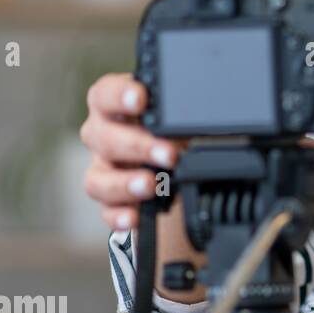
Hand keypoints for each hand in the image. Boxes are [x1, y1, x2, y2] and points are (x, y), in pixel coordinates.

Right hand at [80, 73, 185, 231]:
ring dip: (126, 184)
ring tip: (151, 185)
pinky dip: (120, 215)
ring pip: (98, 179)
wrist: (173, 160)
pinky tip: (135, 218)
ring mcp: (103, 169)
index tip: (140, 98)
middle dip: (138, 146)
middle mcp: (102, 136)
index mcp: (115, 106)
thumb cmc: (172, 129)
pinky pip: (106, 210)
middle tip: (168, 154)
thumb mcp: (179, 114)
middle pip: (103, 138)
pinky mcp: (109, 199)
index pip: (105, 94)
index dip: (119, 95)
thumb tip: (215, 106)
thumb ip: (184, 108)